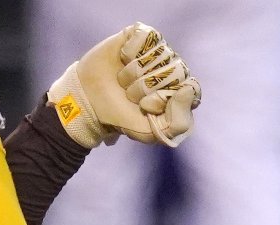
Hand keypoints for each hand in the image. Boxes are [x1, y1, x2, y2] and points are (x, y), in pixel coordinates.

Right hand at [49, 23, 201, 147]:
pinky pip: (146, 36)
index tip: (145, 106)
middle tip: (130, 95)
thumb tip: (188, 88)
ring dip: (134, 71)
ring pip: (159, 53)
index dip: (165, 97)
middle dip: (146, 87)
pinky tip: (122, 59)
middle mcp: (173, 70)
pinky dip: (130, 51)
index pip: (190, 88)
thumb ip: (179, 123)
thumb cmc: (121, 117)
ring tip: (124, 80)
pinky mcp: (142, 36)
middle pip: (174, 70)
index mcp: (181, 94)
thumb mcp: (150, 133)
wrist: (89, 101)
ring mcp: (158, 51)